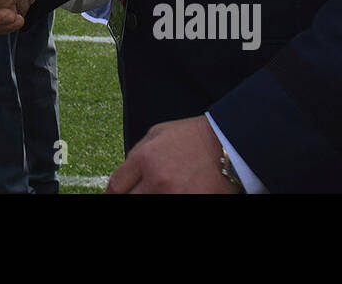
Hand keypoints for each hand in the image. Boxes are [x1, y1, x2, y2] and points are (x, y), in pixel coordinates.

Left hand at [106, 115, 237, 193]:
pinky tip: (171, 193)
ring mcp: (174, 196)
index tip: (115, 194)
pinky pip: (168, 207)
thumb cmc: (193, 137)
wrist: (229, 145)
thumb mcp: (158, 133)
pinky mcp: (191, 203)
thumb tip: (125, 173)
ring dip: (150, 197)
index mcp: (144, 159)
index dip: (113, 193)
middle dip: (130, 196)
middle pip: (130, 200)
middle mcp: (157, 181)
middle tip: (135, 192)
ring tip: (158, 190)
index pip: (116, 186)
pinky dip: (166, 200)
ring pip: (148, 204)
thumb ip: (137, 153)